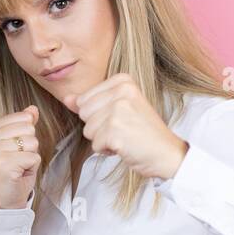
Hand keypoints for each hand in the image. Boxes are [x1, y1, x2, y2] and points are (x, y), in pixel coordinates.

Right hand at [0, 105, 40, 208]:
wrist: (5, 198)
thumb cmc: (12, 169)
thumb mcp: (17, 142)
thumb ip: (24, 123)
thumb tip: (32, 109)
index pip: (23, 117)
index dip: (26, 134)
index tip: (13, 149)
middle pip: (29, 129)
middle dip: (30, 146)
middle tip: (17, 159)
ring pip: (32, 143)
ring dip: (31, 157)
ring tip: (18, 166)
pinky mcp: (3, 164)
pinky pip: (34, 157)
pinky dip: (32, 167)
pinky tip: (19, 174)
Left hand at [61, 73, 187, 180]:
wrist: (167, 153)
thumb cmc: (143, 131)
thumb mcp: (119, 108)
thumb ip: (91, 101)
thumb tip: (67, 98)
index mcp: (123, 81)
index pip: (84, 99)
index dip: (98, 115)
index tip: (121, 117)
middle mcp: (121, 92)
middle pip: (84, 113)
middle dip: (98, 127)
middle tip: (123, 129)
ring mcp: (118, 111)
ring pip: (88, 130)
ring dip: (103, 139)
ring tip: (125, 137)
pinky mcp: (115, 131)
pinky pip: (95, 145)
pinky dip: (107, 150)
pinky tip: (125, 146)